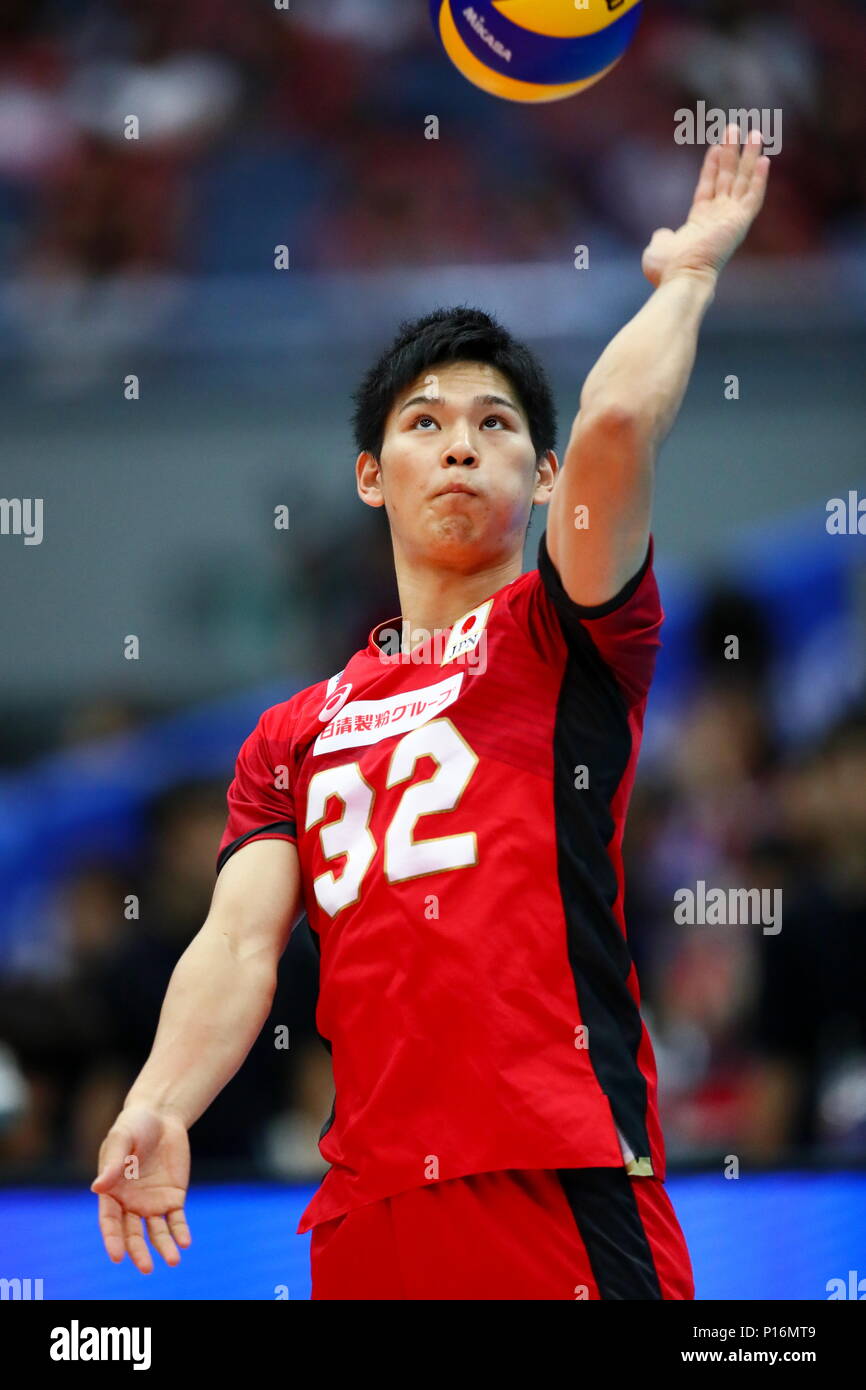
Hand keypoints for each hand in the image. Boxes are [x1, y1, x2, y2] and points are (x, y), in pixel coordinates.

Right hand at [91, 1104, 191, 1273]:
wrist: (161, 1116)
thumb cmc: (134, 1125)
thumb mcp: (123, 1139)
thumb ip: (113, 1163)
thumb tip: (97, 1188)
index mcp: (111, 1192)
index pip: (109, 1221)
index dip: (112, 1239)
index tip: (117, 1256)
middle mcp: (130, 1203)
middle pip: (132, 1233)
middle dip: (138, 1251)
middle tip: (146, 1268)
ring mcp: (152, 1202)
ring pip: (156, 1231)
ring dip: (163, 1247)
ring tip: (173, 1260)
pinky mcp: (173, 1196)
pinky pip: (176, 1219)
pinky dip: (180, 1231)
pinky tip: (185, 1242)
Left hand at [642, 123, 769, 289]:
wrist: (681, 278)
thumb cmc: (667, 269)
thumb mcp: (659, 246)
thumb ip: (663, 235)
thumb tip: (662, 233)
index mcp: (700, 222)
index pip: (709, 186)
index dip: (712, 166)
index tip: (715, 146)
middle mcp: (718, 218)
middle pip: (728, 178)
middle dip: (732, 153)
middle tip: (734, 128)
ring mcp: (731, 219)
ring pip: (743, 181)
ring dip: (749, 157)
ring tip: (755, 132)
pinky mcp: (740, 222)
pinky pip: (753, 196)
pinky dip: (760, 179)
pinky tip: (766, 159)